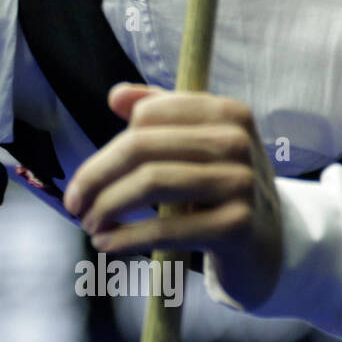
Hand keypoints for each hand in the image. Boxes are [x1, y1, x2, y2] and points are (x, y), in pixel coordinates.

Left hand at [62, 82, 283, 309]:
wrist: (268, 246)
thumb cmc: (218, 191)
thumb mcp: (195, 146)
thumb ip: (158, 113)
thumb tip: (116, 96)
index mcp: (226, 112)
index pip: (145, 118)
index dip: (105, 152)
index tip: (83, 180)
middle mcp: (237, 141)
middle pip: (141, 148)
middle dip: (95, 178)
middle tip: (74, 205)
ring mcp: (241, 182)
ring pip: (150, 184)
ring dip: (107, 208)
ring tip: (89, 225)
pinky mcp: (238, 226)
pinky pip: (167, 228)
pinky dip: (127, 237)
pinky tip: (107, 244)